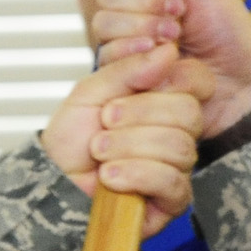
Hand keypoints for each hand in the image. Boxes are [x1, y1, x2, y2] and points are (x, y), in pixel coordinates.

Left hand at [40, 44, 208, 235]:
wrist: (53, 178)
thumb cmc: (72, 137)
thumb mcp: (92, 91)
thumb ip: (128, 69)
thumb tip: (168, 51)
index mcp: (164, 100)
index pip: (196, 80)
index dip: (164, 81)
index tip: (128, 88)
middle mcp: (177, 131)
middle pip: (189, 112)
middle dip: (139, 115)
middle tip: (105, 122)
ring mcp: (177, 166)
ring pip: (179, 146)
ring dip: (128, 146)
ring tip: (100, 152)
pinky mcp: (172, 200)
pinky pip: (172, 182)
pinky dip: (135, 175)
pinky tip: (110, 177)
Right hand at [92, 0, 250, 138]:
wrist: (241, 84)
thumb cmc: (230, 32)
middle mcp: (130, 14)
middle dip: (146, 2)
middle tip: (180, 14)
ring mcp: (125, 45)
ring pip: (103, 23)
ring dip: (143, 26)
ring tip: (176, 38)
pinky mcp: (124, 75)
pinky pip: (108, 55)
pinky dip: (138, 52)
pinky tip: (165, 57)